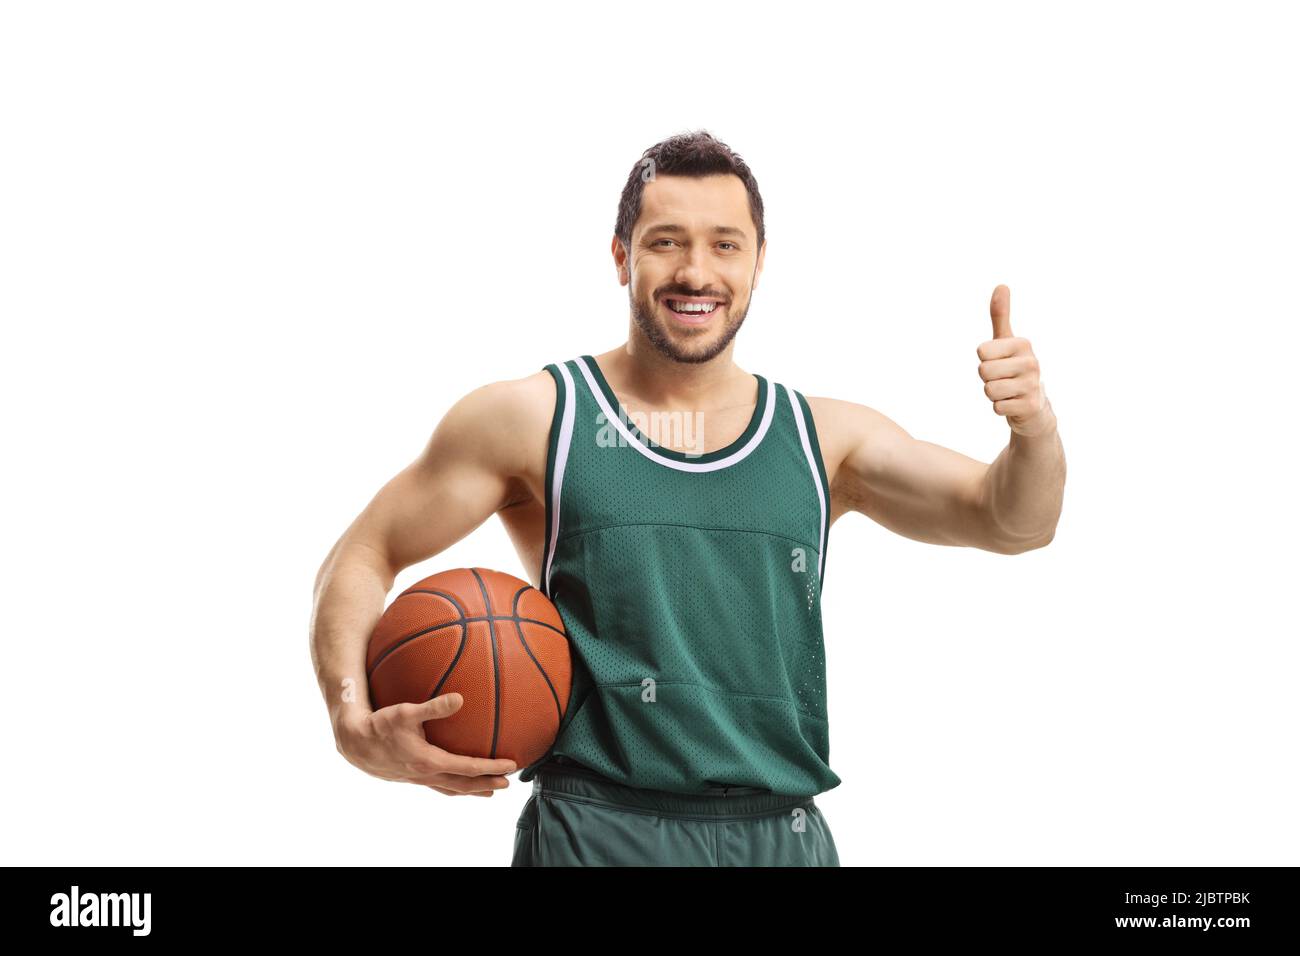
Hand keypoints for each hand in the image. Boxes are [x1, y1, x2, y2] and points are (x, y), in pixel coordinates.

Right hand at [334, 692, 516, 796]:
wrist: (353, 743)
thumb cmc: (380, 724)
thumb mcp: (407, 712)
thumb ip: (434, 707)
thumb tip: (460, 698)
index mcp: (429, 761)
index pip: (467, 768)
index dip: (490, 767)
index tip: (511, 766)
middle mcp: (425, 774)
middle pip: (463, 785)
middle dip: (486, 784)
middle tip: (507, 784)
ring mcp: (417, 779)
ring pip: (450, 790)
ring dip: (471, 790)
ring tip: (487, 791)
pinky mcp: (410, 777)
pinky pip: (438, 786)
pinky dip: (453, 786)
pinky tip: (455, 779)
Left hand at [976, 284, 1054, 437]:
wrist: (1034, 405)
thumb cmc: (1014, 369)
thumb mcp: (1006, 341)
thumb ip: (1001, 316)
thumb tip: (1001, 285)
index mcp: (1023, 344)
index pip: (981, 352)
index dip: (984, 361)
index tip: (999, 362)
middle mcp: (1032, 362)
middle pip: (983, 371)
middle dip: (987, 379)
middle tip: (1002, 379)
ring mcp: (1033, 385)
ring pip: (989, 390)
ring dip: (993, 394)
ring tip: (1007, 392)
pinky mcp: (1030, 406)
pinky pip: (997, 407)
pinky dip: (1000, 408)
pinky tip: (1013, 404)